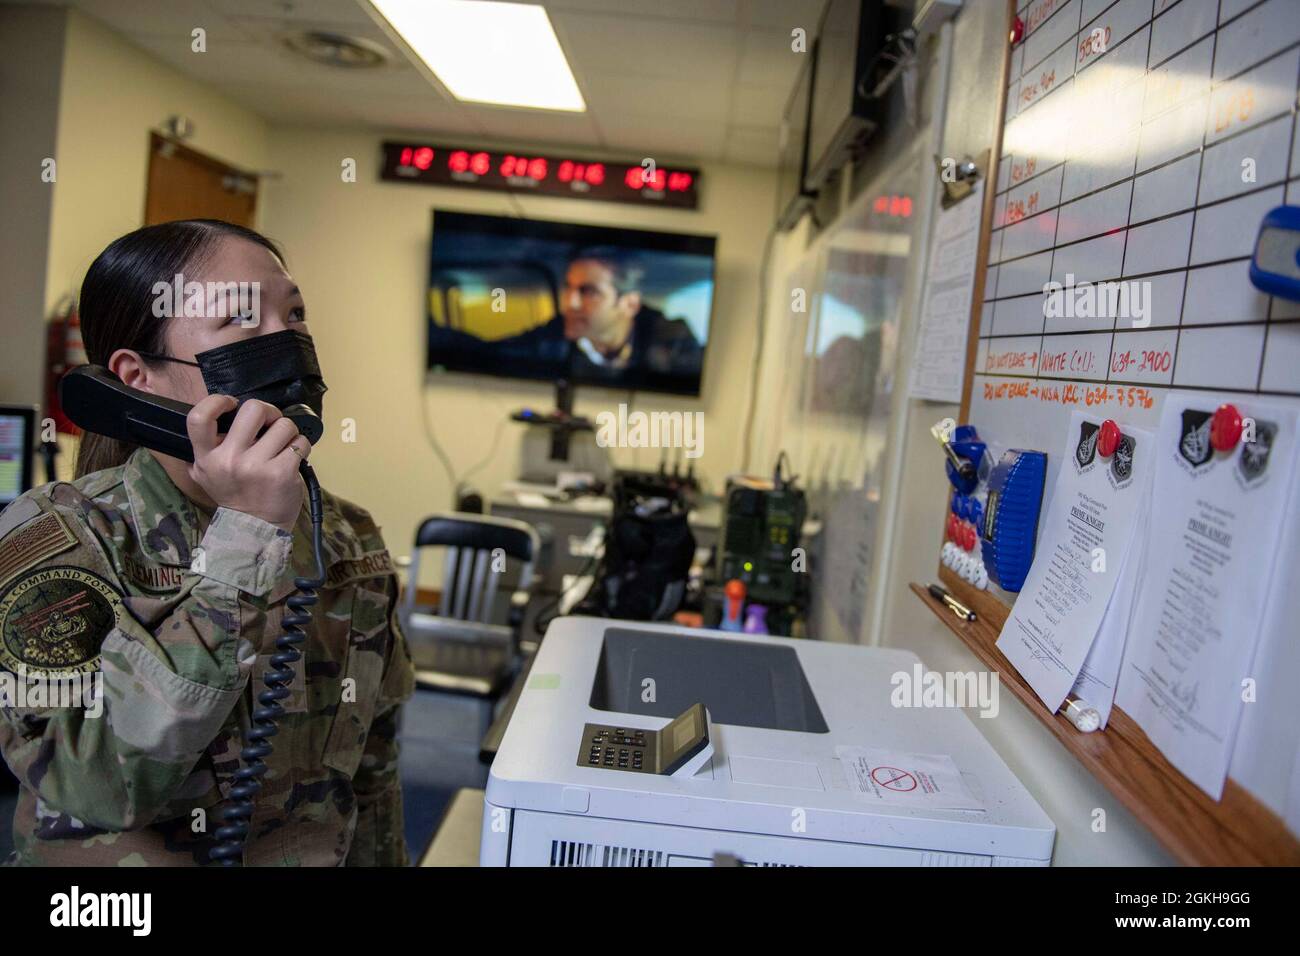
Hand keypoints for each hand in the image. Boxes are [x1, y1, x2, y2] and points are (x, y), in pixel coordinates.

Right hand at [186, 395, 310, 530]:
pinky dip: (301, 447)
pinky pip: (300, 443)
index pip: (199, 417)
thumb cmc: (235, 495)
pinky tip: (293, 459)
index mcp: (206, 457)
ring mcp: (256, 466)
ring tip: (282, 448)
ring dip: (288, 433)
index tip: (232, 404)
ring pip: (284, 425)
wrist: (254, 529)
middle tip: (271, 424)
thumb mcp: (206, 474)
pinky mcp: (282, 472)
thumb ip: (207, 447)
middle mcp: (229, 460)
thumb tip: (219, 415)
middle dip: (269, 412)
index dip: (217, 401)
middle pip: (253, 409)